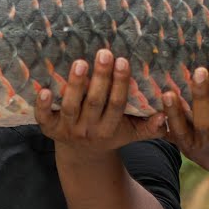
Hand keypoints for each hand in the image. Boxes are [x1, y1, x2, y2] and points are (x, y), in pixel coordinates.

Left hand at [35, 49, 165, 153]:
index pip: (116, 105)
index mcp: (109, 129)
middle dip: (100, 78)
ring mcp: (67, 130)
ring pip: (70, 107)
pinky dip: (42, 105)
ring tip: (80, 63)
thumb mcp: (131, 134)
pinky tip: (43, 88)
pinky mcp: (49, 128)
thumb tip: (166, 114)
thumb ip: (149, 127)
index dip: (120, 84)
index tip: (123, 61)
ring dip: (75, 85)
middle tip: (104, 54)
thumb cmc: (110, 134)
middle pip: (94, 103)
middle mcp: (88, 130)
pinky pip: (43, 118)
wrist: (82, 155)